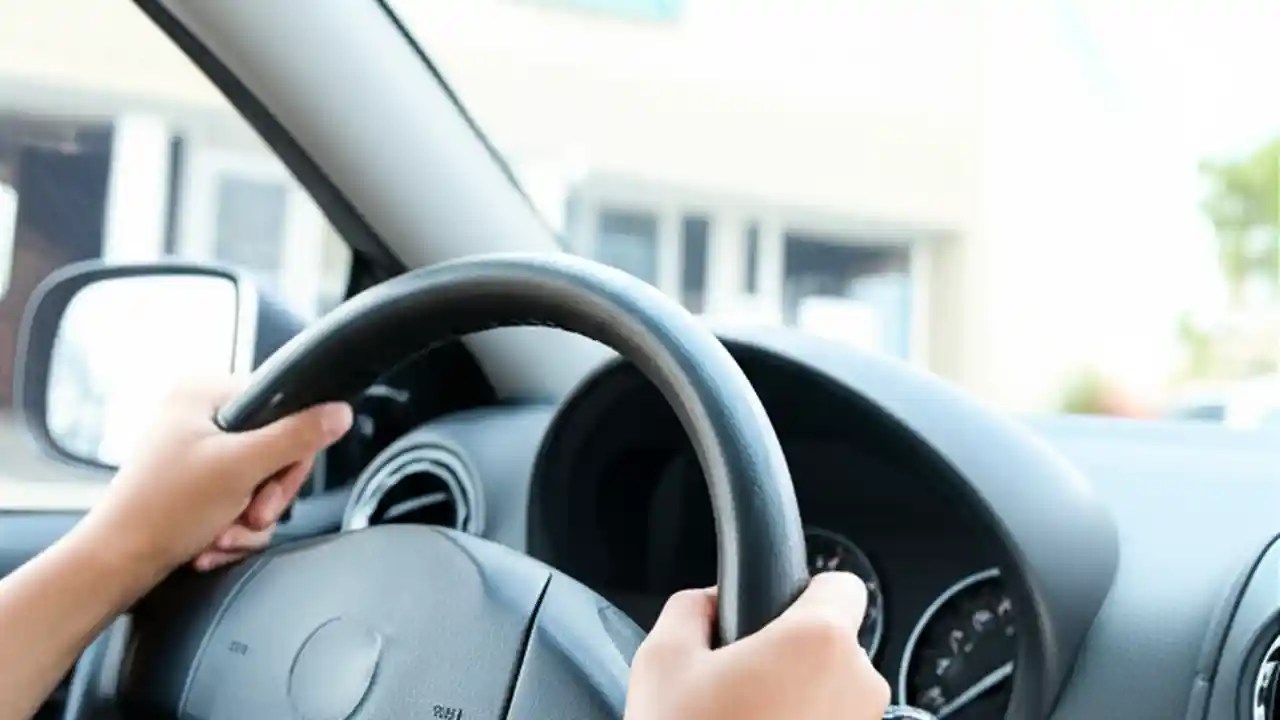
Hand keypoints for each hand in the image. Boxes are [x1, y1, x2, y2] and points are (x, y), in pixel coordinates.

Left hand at [75, 377, 352, 577]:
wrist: (117, 565)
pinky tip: (212, 543)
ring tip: (222, 536)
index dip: (290, 453)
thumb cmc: (163, 510)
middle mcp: (198, 415)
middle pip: (275, 450)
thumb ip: (297, 437)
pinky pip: (240, 502)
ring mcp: (197, 452)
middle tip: (248, 515)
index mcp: (203, 392)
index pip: (282, 408)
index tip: (273, 485)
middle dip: (265, 497)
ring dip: (249, 521)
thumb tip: (340, 412)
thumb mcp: (242, 468)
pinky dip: (233, 530)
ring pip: (261, 483)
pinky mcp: (196, 486)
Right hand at [625, 573, 889, 719]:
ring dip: (800, 701)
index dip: (804, 593)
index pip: (841, 584)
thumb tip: (709, 602)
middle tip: (740, 682)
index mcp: (818, 642)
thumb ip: (691, 607)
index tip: (774, 613)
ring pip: (834, 696)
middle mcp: (858, 686)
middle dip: (792, 656)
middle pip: (834, 646)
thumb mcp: (661, 660)